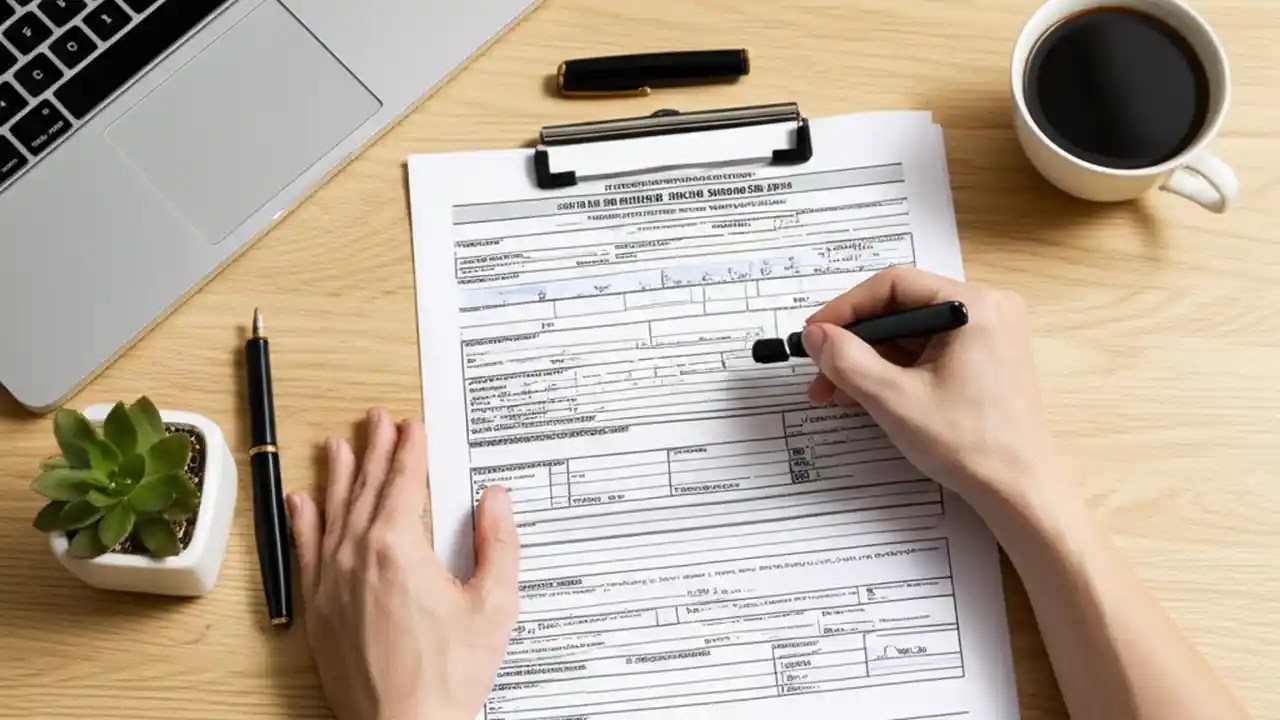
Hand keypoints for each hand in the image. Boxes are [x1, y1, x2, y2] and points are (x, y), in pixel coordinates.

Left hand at [287, 409, 518, 719]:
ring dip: (337, 475)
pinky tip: (301, 501)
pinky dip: (302, 522)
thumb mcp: (494, 605)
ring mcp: (330, 582)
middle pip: (365, 489)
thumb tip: (494, 499)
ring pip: (331, 513)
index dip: (410, 450)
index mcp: (398, 549)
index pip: (403, 482)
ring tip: (338, 446)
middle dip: (374, 450)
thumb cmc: (446, 676)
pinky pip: (304, 552)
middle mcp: (355, 557)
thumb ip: (497, 544)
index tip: (412, 427)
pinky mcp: (317, 609)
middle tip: (376, 420)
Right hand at [802, 266, 1066, 514]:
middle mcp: (988, 309)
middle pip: (902, 308)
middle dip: (856, 342)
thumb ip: (848, 360)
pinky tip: (866, 393)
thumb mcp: (894, 399)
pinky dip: (896, 368)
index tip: (814, 335)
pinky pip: (930, 350)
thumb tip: (814, 334)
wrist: (1018, 489)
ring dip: (871, 358)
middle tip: (820, 372)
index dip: (846, 308)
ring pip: (912, 332)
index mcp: (974, 306)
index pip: (895, 285)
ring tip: (836, 392)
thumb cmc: (967, 443)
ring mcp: (990, 334)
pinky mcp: (986, 358)